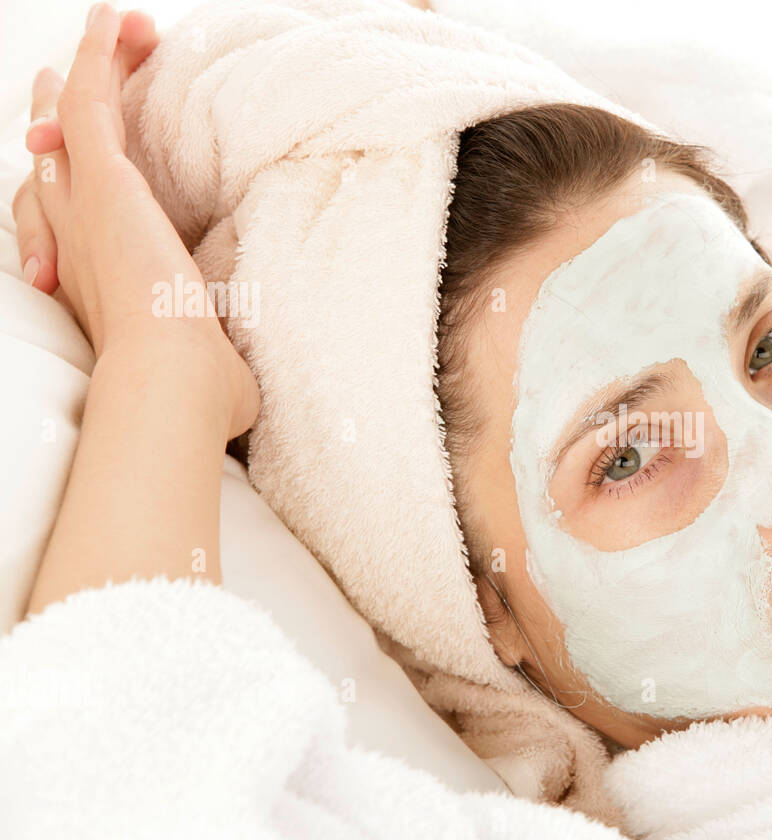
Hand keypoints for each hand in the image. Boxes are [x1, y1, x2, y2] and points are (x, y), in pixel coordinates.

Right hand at [15, 3, 258, 439]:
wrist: (174, 385)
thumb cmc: (193, 398)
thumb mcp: (205, 373)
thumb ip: (213, 369)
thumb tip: (245, 400)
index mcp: (98, 280)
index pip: (71, 213)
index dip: (66, 179)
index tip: (64, 156)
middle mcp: (80, 238)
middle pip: (56, 157)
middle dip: (58, 113)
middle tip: (60, 74)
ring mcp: (87, 207)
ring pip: (75, 120)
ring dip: (94, 69)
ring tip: (117, 30)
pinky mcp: (106, 182)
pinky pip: (94, 103)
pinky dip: (100, 58)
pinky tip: (115, 19)